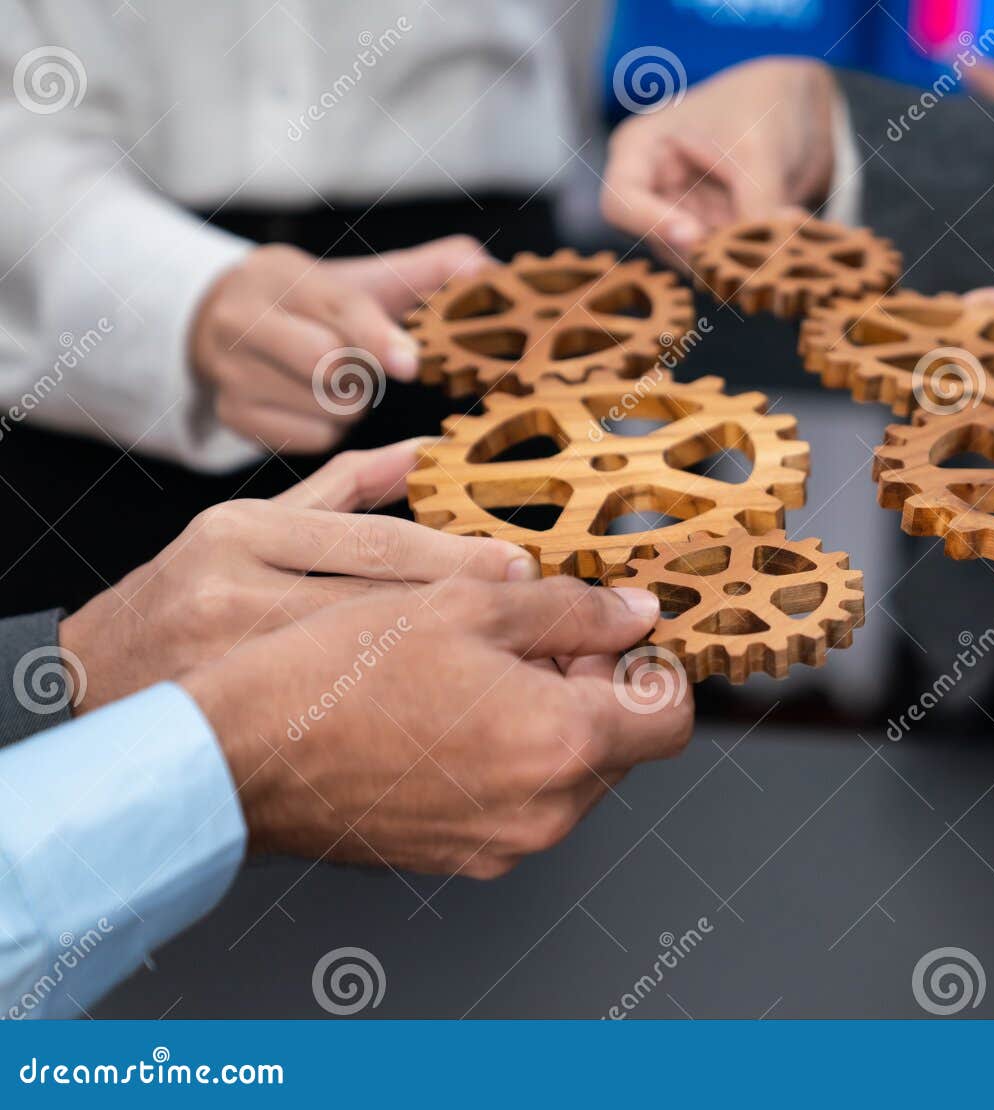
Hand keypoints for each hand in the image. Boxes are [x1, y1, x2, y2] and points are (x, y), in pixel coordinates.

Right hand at [59, 440, 534, 712]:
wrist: (104, 711)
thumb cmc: (184, 608)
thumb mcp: (253, 524)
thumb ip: (345, 488)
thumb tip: (427, 450)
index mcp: (236, 535)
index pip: (380, 546)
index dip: (466, 560)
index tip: (524, 569)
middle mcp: (231, 600)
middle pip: (390, 610)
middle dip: (485, 621)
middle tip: (558, 627)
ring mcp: (237, 680)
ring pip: (386, 677)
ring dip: (476, 683)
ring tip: (538, 678)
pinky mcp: (245, 741)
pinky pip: (367, 733)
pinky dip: (436, 730)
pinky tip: (483, 728)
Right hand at [182, 577, 689, 876]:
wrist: (238, 758)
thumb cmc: (338, 675)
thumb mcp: (466, 605)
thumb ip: (570, 610)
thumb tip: (636, 613)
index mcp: (562, 743)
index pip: (671, 716)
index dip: (649, 667)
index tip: (607, 637)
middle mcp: (545, 811)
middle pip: (624, 746)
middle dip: (596, 688)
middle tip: (529, 642)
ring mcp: (503, 845)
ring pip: (573, 776)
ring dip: (552, 723)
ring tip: (478, 675)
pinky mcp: (462, 859)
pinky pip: (522, 805)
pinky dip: (510, 761)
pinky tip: (450, 717)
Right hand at [190, 235, 491, 451]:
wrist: (224, 318)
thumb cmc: (314, 302)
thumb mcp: (363, 278)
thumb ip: (427, 271)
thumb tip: (486, 268)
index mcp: (282, 277)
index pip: (338, 309)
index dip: (378, 336)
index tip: (411, 362)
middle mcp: (244, 320)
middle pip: (328, 366)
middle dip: (364, 373)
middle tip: (362, 364)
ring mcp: (231, 370)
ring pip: (324, 408)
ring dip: (350, 405)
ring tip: (335, 380)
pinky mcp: (231, 414)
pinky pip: (309, 439)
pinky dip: (327, 429)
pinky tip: (314, 403)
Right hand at [602, 58, 838, 261]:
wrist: (802, 104)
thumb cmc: (763, 103)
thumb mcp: (757, 148)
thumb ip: (753, 206)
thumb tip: (759, 267)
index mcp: (641, 151)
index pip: (621, 203)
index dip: (651, 224)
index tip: (694, 235)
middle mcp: (656, 190)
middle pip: (665, 242)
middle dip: (713, 246)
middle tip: (762, 237)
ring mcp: (688, 216)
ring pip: (702, 258)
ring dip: (742, 252)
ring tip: (788, 221)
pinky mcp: (720, 234)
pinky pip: (730, 257)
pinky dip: (758, 251)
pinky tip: (791, 227)